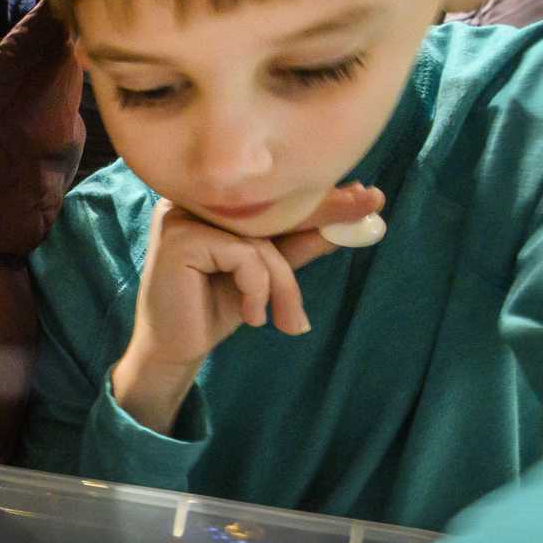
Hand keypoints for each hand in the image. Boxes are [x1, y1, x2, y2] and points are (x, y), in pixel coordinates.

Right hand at [111, 186, 384, 433]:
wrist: (174, 350)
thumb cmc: (214, 307)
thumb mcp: (265, 276)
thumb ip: (298, 245)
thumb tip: (347, 222)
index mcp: (211, 198)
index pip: (273, 195)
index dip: (320, 197)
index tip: (368, 193)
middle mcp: (193, 197)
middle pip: (271, 209)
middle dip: (321, 225)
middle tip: (368, 213)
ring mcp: (181, 214)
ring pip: (261, 239)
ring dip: (283, 285)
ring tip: (285, 320)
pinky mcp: (179, 239)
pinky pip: (245, 256)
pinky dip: (258, 290)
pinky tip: (252, 316)